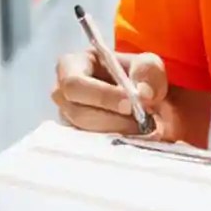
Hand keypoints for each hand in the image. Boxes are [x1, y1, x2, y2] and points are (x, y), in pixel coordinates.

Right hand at [51, 49, 185, 139]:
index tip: (131, 104)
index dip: (101, 95)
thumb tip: (143, 93)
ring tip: (144, 128)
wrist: (143, 99)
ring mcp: (67, 118)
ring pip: (86, 133)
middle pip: (78, 112)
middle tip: (143, 121)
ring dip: (118, 133)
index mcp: (72, 65)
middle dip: (113, 119)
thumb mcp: (148, 64)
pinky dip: (116, 143)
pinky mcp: (78, 137)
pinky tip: (135, 138)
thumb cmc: (138, 75)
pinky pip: (91, 146)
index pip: (75, 83)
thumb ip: (148, 72)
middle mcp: (62, 93)